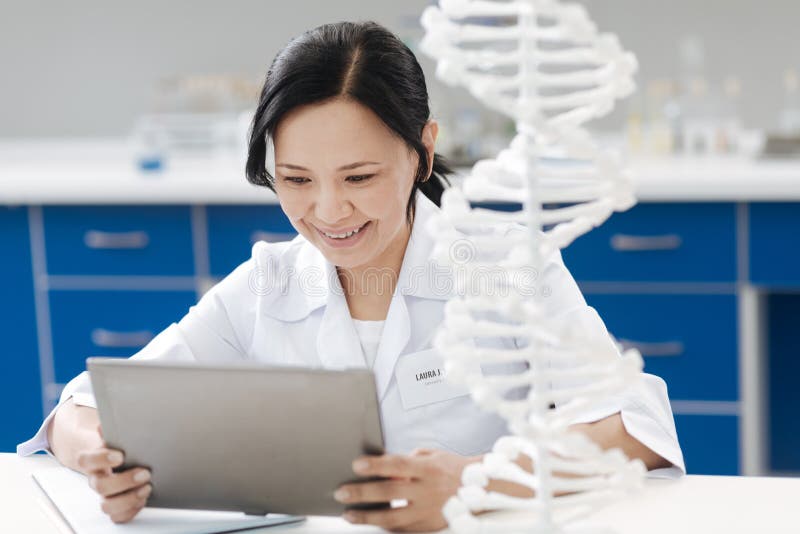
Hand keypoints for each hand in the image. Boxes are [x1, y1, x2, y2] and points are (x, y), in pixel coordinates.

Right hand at [74, 425, 151, 523]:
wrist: (115, 458)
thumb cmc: (117, 446)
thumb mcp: (114, 435)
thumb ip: (111, 429)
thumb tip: (105, 424)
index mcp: (92, 460)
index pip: (87, 460)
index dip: (102, 459)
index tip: (121, 455)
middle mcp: (96, 480)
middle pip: (100, 487)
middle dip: (124, 481)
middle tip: (145, 473)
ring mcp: (104, 495)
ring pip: (106, 506)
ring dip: (128, 499)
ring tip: (147, 488)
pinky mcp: (115, 507)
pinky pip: (118, 517)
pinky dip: (131, 511)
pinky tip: (143, 499)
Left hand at [335, 448, 476, 531]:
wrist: (481, 491)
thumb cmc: (451, 469)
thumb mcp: (432, 456)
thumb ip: (407, 460)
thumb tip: (382, 466)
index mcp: (429, 468)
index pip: (398, 464)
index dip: (377, 465)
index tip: (356, 465)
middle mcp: (428, 491)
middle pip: (390, 491)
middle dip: (362, 492)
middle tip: (342, 493)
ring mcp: (428, 511)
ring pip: (393, 517)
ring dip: (368, 516)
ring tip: (349, 514)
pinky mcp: (429, 527)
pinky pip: (402, 528)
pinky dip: (384, 525)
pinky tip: (370, 521)